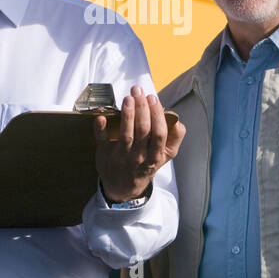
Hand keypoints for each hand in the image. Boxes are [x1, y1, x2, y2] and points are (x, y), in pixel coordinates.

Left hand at [94, 86, 184, 203]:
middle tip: (138, 91)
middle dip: (142, 108)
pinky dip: (101, 128)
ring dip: (127, 114)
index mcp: (155, 156)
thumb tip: (177, 121)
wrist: (124, 187)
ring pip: (126, 134)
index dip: (157, 115)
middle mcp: (139, 157)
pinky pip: (102, 140)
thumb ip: (174, 138)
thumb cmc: (145, 165)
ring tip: (128, 98)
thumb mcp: (165, 156)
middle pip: (143, 130)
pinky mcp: (105, 154)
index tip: (153, 98)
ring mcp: (121, 156)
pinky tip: (102, 116)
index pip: (159, 134)